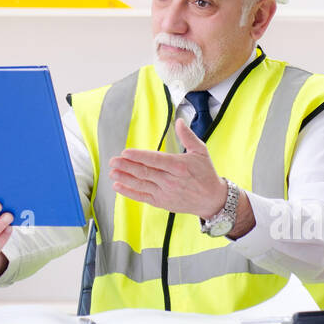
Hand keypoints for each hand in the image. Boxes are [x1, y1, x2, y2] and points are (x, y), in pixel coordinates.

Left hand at [108, 118, 229, 218]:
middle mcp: (171, 181)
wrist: (212, 200)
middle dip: (127, 166)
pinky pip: (142, 196)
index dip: (139, 156)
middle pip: (145, 172)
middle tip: (113, 161)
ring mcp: (165, 193)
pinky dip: (129, 192)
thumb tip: (179, 121)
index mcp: (179, 166)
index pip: (155, 160)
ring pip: (141, 184)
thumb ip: (188, 136)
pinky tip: (118, 186)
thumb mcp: (201, 151)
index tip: (125, 152)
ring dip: (125, 178)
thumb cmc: (206, 173)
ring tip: (112, 172)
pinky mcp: (162, 202)